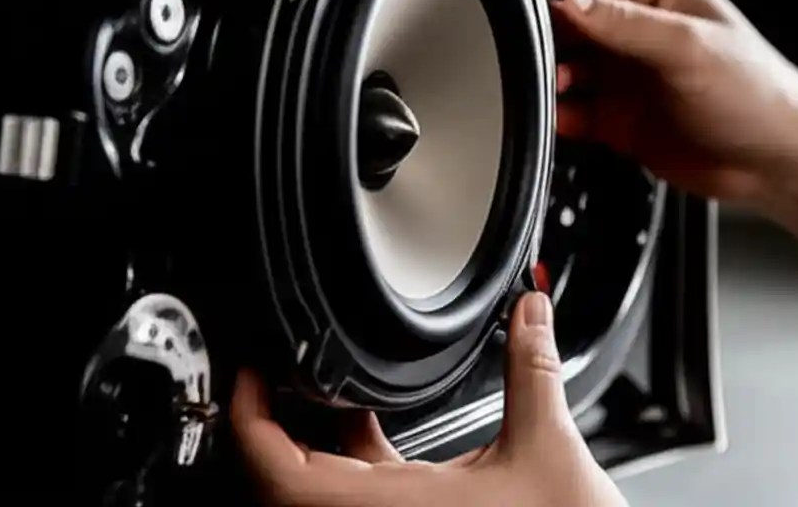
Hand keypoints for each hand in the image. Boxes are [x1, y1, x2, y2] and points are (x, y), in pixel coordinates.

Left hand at [232, 292, 626, 506]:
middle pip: (285, 478)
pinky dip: (349, 457)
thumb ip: (530, 367)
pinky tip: (371, 424)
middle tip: (279, 367)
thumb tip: (530, 309)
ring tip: (324, 384)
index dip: (249, 418)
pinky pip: (354, 493)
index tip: (252, 372)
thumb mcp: (548, 447)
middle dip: (277, 418)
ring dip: (313, 437)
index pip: (279, 473)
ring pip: (319, 488)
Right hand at [546, 0, 797, 202]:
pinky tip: (559, 116)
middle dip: (547, 26)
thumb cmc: (756, 92)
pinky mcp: (618, 118)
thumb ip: (623, 22)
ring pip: (565, 63)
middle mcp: (637, 30)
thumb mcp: (686, 46)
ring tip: (552, 82)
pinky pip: (573, 111)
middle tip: (536, 42)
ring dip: (549, 72)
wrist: (776, 162)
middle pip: (569, 14)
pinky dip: (558, 114)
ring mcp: (626, 75)